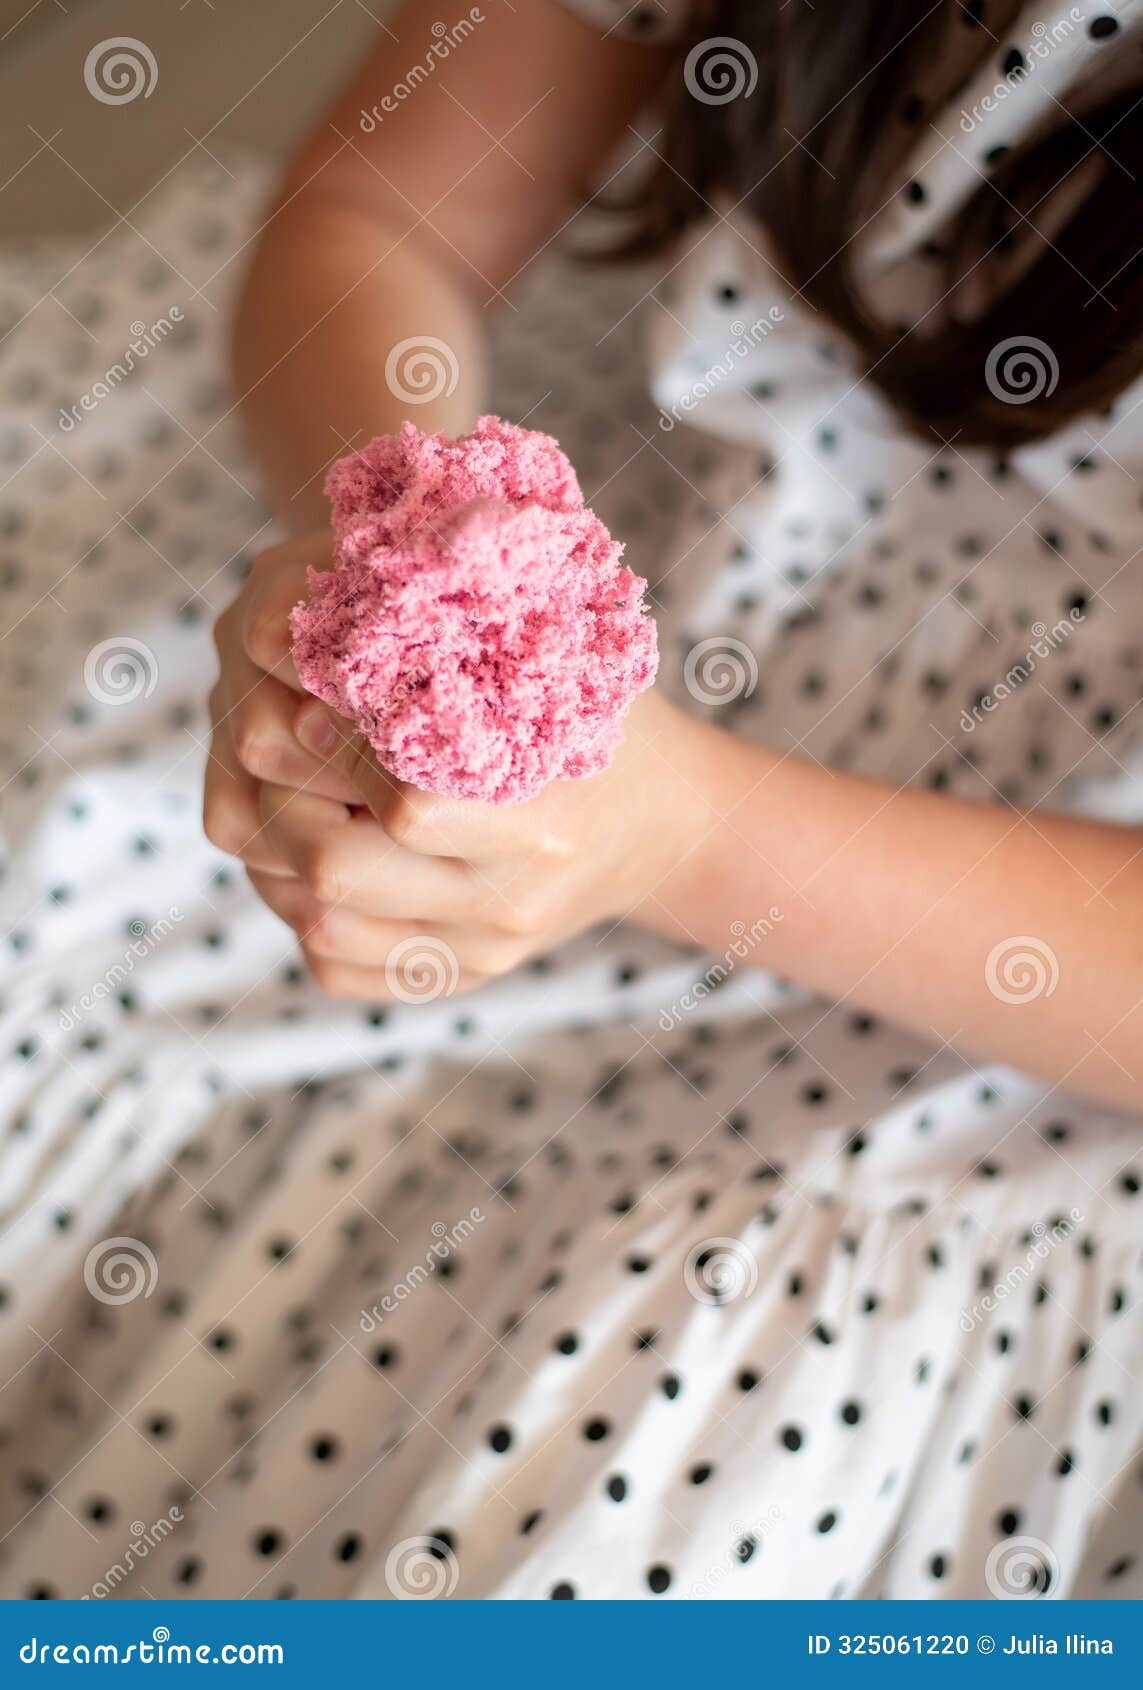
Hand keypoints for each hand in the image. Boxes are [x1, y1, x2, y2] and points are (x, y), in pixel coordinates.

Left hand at [205, 536, 715, 996]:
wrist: (665, 827)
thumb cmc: (603, 727)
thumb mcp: (561, 677)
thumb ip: (460, 661)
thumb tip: (327, 642)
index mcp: (543, 824)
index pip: (406, 804)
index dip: (335, 748)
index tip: (307, 696)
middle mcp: (510, 901)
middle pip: (339, 871)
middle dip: (281, 799)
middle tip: (269, 744)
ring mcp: (483, 950)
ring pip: (323, 927)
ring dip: (275, 856)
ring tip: (279, 792)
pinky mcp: (460, 977)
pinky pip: (341, 969)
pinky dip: (300, 914)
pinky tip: (305, 854)